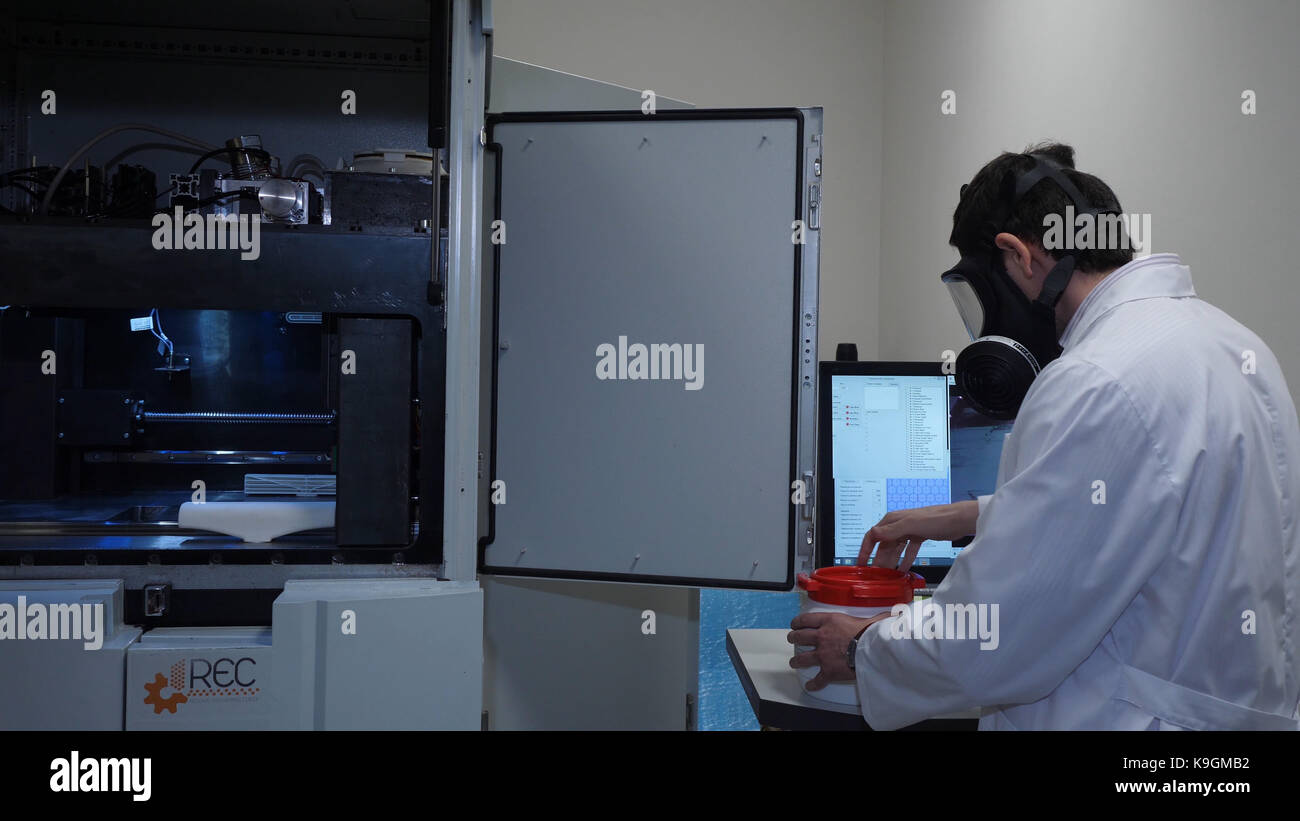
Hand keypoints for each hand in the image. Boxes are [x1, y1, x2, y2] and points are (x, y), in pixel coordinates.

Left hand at [787, 611, 890, 690]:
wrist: (870, 651)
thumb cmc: (871, 634)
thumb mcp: (871, 619)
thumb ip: (876, 617)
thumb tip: (889, 614)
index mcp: (829, 622)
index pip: (806, 619)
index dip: (798, 622)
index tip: (795, 624)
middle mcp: (822, 637)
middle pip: (800, 637)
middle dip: (794, 638)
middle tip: (793, 639)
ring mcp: (823, 655)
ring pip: (803, 658)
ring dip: (796, 660)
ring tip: (794, 662)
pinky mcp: (828, 671)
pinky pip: (817, 679)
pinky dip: (813, 684)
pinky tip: (810, 686)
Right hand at [857, 500, 978, 570]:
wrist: (957, 520)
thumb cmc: (935, 518)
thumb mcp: (910, 524)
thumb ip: (891, 530)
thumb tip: (873, 533)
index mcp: (892, 520)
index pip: (873, 536)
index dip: (865, 550)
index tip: (862, 564)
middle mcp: (898, 525)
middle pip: (884, 545)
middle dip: (879, 560)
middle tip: (876, 575)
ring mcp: (909, 531)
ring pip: (895, 549)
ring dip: (891, 562)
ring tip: (887, 575)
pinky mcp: (919, 537)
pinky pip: (908, 551)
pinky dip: (905, 560)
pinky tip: (903, 569)